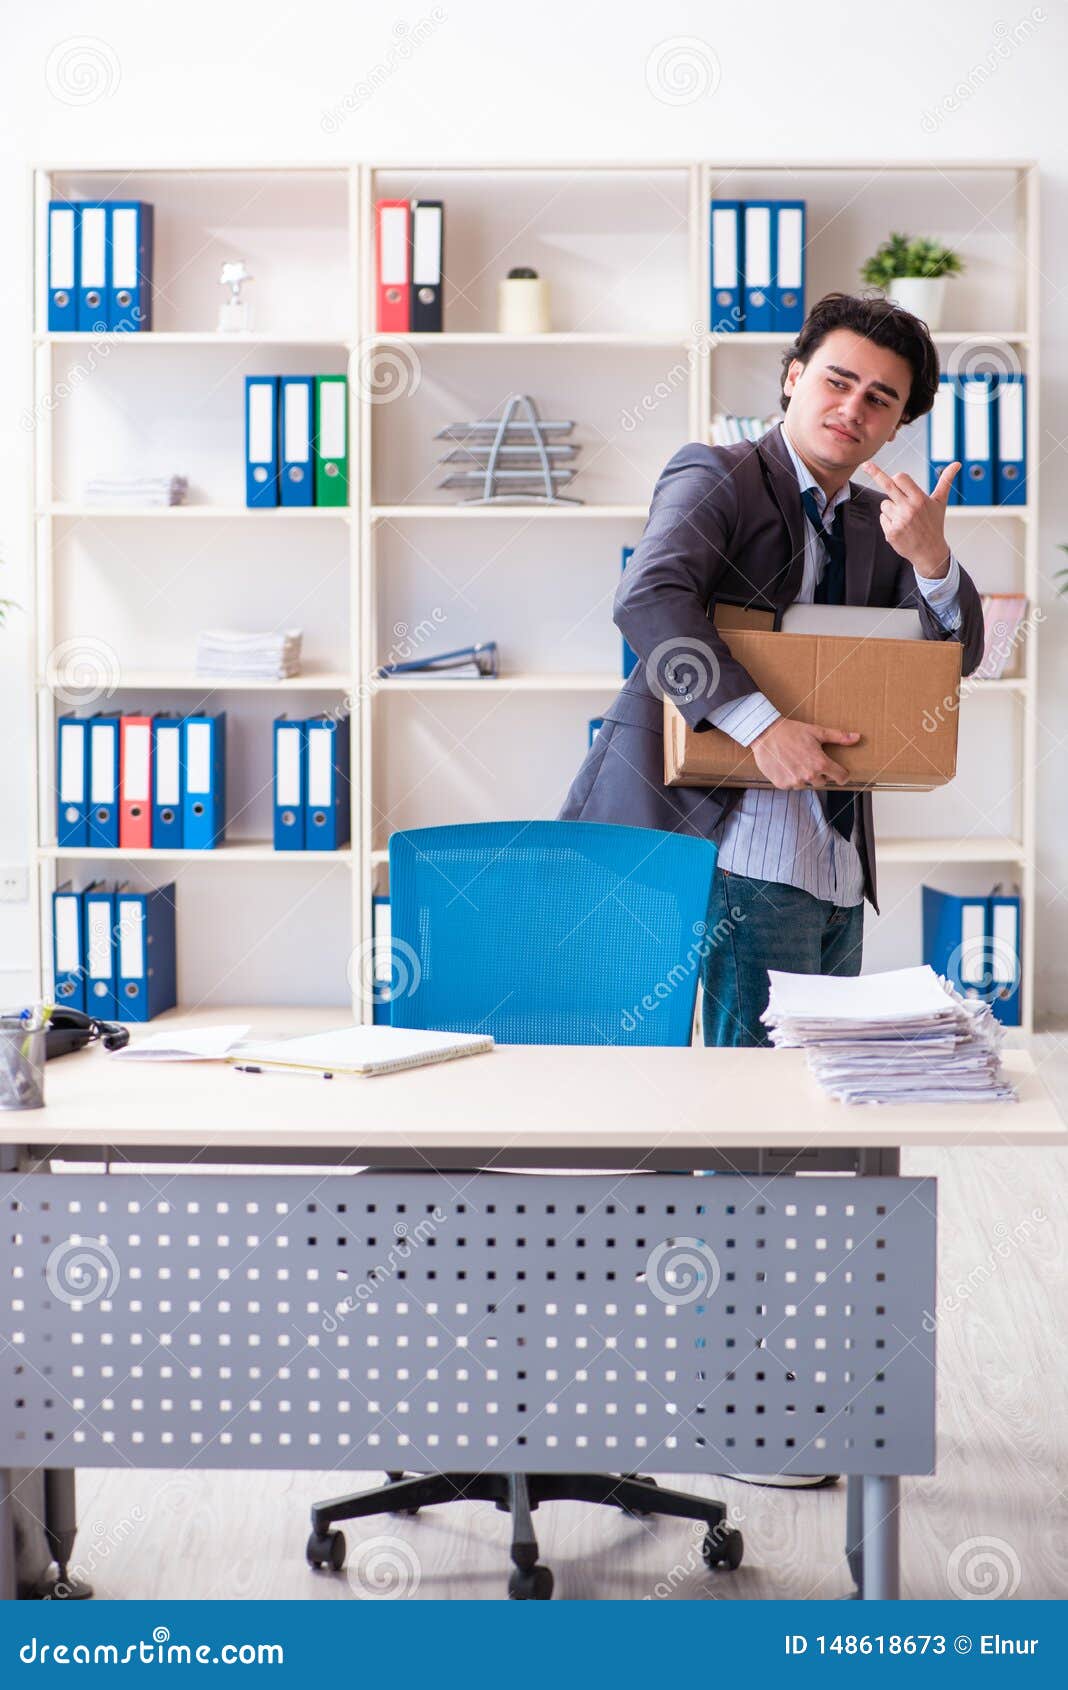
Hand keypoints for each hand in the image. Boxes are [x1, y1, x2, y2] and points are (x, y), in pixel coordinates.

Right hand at [751, 717, 859, 790]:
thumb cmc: (792, 731)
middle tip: (810, 760)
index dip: (842, 774)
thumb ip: (839, 737)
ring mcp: (795, 781)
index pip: (841, 777)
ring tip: (796, 761)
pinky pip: (792, 785)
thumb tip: (857, 737)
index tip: (839, 772)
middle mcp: (809, 776)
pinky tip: (786, 765)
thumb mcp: (817, 732)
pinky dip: (790, 778)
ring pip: (806, 784)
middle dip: (820, 773)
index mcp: (820, 763)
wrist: (766, 733)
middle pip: (822, 782)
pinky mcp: (782, 784)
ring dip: (804, 776)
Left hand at [860, 459, 959, 577]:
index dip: (898, 478)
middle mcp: (909, 508)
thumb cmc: (934, 524)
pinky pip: (882, 518)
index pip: (901, 478)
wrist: (930, 551)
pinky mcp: (891, 532)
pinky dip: (889, 521)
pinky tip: (900, 527)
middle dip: (875, 473)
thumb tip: (957, 464)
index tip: (895, 476)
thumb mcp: (940, 502)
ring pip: (884, 504)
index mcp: (920, 498)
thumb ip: (946, 481)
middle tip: (866, 465)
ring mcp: (899, 521)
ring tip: (905, 518)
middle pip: (888, 485)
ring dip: (891, 509)